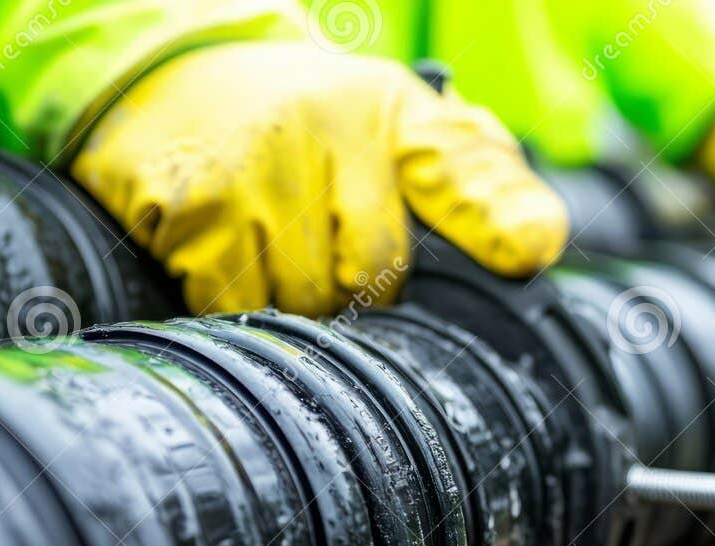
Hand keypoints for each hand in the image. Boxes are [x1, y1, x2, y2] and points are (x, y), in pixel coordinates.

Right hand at [72, 41, 568, 315]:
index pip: (455, 168)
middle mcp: (327, 127)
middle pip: (374, 273)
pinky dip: (231, 295)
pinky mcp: (195, 205)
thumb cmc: (308, 122)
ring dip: (291, 296)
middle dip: (355, 286)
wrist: (175, 74)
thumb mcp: (393, 125)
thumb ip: (469, 180)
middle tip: (325, 243)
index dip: (498, 216)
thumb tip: (539, 240)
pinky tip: (224, 246)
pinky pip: (236, 302)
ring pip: (303, 299)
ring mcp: (257, 166)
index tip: (532, 249)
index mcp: (392, 112)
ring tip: (271, 237)